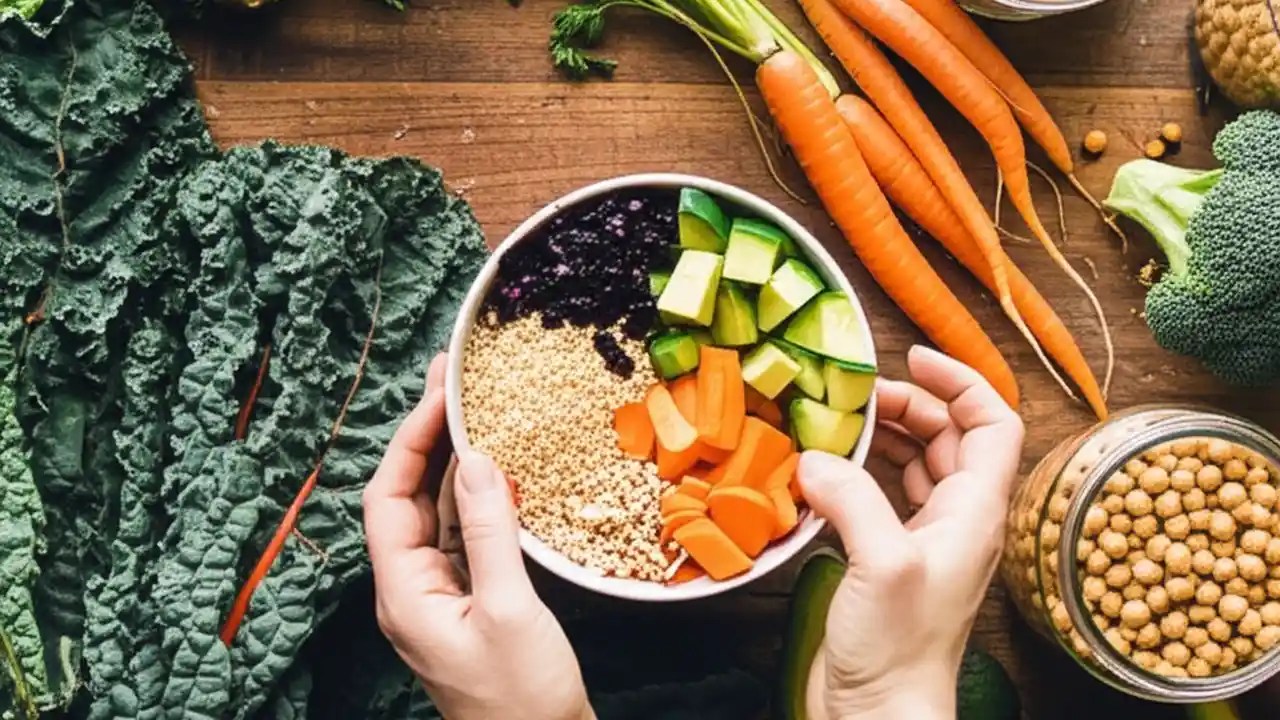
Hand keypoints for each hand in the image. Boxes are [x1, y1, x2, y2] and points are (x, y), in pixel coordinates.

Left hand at [363, 354, 593, 719]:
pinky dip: (477, 496)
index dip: (410, 438)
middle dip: (428, 436)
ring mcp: (440, 594)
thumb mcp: (509, 609)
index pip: (387, 496)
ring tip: (472, 405)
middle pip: (407, 496)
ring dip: (452, 460)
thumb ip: (489, 532)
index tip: (442, 392)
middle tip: (452, 379)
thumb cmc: (522, 699)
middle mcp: (412, 589)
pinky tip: (496, 469)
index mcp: (404, 593)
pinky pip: (463, 534)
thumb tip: (474, 461)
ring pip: (436, 512)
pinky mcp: (470, 600)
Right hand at [801, 345, 1023, 719]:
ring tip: (838, 424)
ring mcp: (923, 539)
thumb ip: (854, 499)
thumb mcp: (883, 563)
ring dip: (881, 436)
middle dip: (908, 404)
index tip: (912, 358)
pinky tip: (824, 472)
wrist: (881, 713)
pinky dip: (857, 473)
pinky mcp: (888, 559)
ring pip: (913, 464)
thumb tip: (816, 458)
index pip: (993, 422)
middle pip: (947, 436)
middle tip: (856, 396)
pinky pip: (881, 496)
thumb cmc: (900, 649)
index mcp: (976, 512)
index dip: (961, 382)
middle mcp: (958, 519)